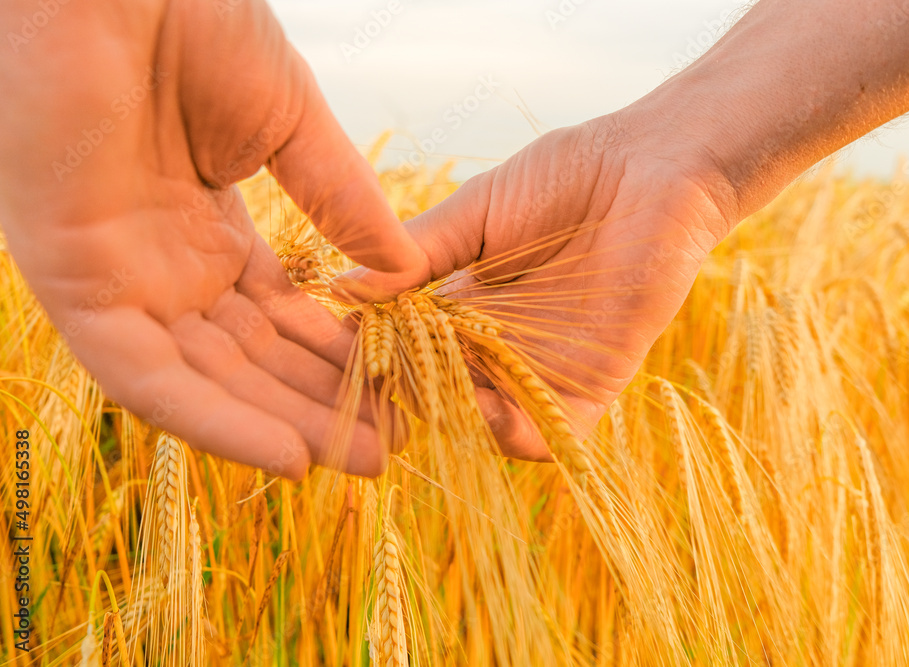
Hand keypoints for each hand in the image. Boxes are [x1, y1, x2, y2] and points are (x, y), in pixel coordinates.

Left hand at [0, 0, 426, 477]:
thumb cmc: (195, 25)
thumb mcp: (294, 126)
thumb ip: (343, 201)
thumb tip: (407, 275)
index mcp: (210, 229)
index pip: (280, 317)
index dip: (339, 356)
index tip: (400, 391)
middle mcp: (165, 266)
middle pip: (249, 358)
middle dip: (320, 404)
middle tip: (390, 448)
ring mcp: (120, 279)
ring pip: (205, 380)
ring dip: (280, 427)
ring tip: (361, 464)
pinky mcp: (77, 286)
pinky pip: (146, 378)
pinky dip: (213, 422)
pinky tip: (290, 458)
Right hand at [342, 111, 733, 459]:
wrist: (651, 168)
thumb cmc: (568, 176)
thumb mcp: (477, 213)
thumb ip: (420, 254)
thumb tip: (341, 285)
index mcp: (465, 308)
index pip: (408, 349)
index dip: (375, 354)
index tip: (340, 347)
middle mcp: (499, 348)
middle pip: (439, 394)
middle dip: (405, 393)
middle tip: (376, 381)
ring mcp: (543, 371)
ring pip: (483, 423)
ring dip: (450, 415)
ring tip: (425, 390)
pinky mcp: (591, 384)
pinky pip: (549, 434)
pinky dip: (512, 433)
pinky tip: (485, 407)